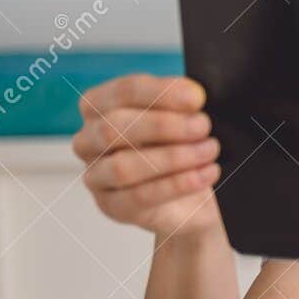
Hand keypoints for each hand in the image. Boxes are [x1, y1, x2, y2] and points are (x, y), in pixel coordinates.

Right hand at [72, 75, 222, 238]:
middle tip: (203, 126)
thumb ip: (183, 105)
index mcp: (100, 107)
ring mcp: (96, 176)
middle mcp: (89, 140)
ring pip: (123, 166)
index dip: (160, 93)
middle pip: (113, 127)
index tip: (197, 97)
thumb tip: (193, 94)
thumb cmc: (184, 148)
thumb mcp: (185, 120)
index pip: (122, 92)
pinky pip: (139, 196)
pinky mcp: (112, 206)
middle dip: (164, 126)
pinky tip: (205, 174)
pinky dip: (178, 184)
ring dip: (173, 157)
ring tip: (208, 151)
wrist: (194, 198)